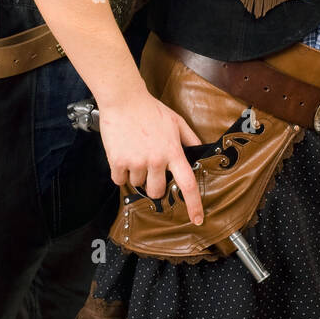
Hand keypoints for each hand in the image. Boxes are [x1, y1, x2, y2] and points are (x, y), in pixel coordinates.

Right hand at [98, 87, 204, 225]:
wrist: (124, 99)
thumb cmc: (150, 109)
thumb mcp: (176, 122)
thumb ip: (190, 139)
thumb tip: (201, 153)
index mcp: (173, 151)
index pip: (187, 184)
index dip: (194, 205)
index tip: (197, 219)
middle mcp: (156, 160)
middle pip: (157, 192)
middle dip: (154, 184)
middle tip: (149, 167)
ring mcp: (136, 162)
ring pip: (137, 184)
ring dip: (135, 174)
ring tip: (134, 151)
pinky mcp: (118, 161)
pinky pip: (119, 180)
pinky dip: (120, 172)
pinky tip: (122, 154)